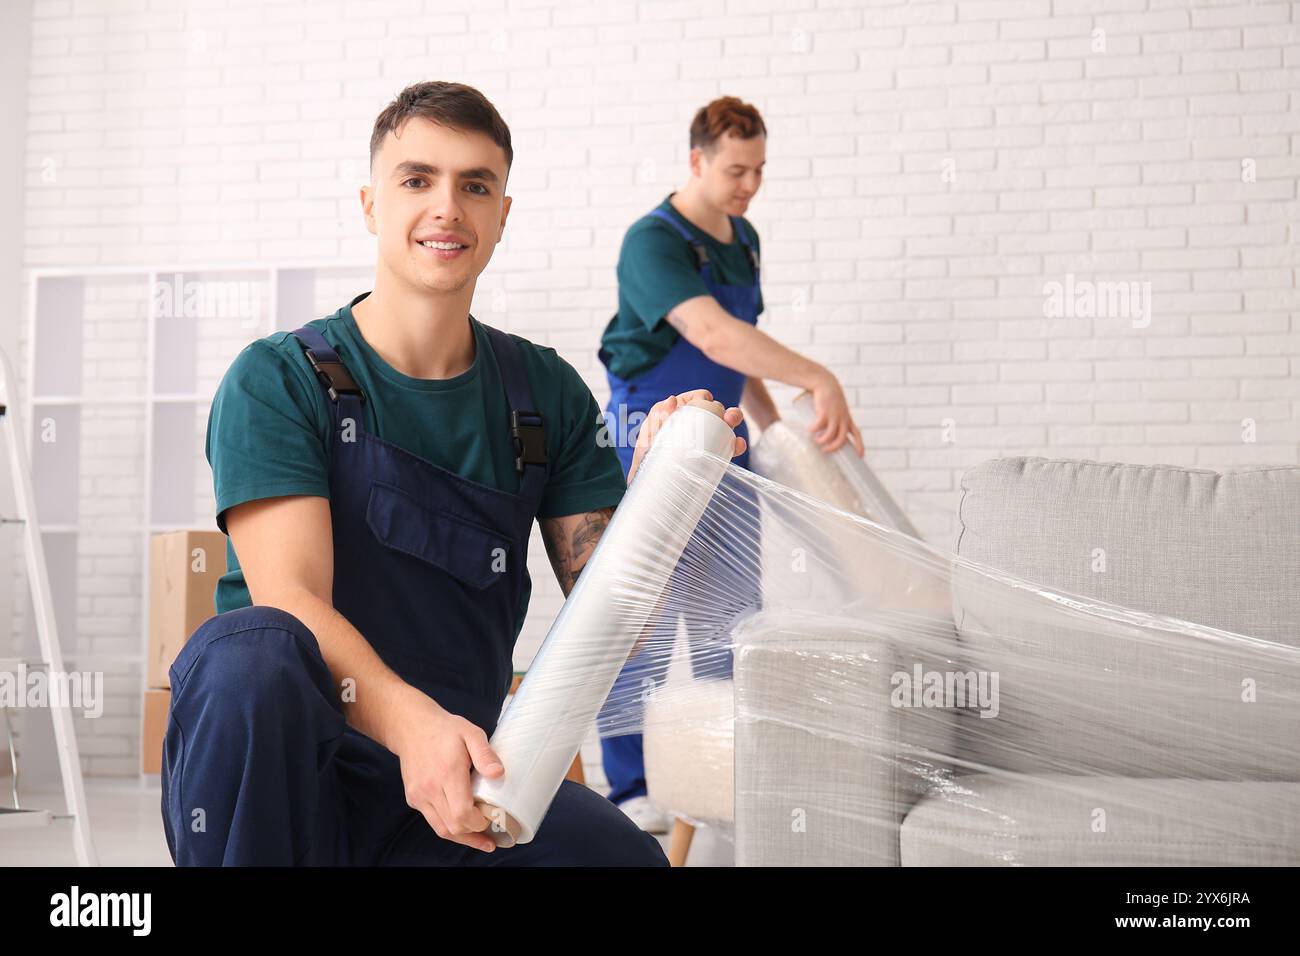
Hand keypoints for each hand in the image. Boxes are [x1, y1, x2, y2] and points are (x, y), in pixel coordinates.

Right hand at [388, 687, 504, 852]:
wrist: (412, 727)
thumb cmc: (445, 729)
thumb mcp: (471, 733)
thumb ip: (485, 754)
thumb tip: (499, 774)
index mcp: (447, 773)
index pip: (462, 812)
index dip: (478, 823)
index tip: (492, 819)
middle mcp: (430, 789)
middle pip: (453, 826)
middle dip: (474, 835)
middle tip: (491, 837)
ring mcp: (419, 795)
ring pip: (441, 829)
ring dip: (462, 837)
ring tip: (480, 840)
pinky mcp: (414, 798)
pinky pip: (433, 820)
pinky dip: (448, 827)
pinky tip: (462, 825)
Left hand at [627, 389, 745, 483]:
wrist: (654, 491)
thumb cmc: (646, 462)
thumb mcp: (646, 440)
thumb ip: (656, 420)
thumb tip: (671, 400)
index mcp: (679, 415)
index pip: (695, 399)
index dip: (703, 396)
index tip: (706, 401)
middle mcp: (695, 425)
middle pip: (715, 411)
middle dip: (725, 410)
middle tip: (727, 418)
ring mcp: (706, 441)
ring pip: (725, 426)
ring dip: (734, 420)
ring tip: (732, 425)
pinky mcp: (713, 457)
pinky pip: (728, 448)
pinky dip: (737, 444)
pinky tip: (738, 445)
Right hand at [808, 371, 863, 456]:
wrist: (826, 383)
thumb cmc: (829, 398)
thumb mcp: (835, 410)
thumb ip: (831, 420)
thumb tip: (822, 435)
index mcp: (847, 419)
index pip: (857, 434)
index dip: (859, 445)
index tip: (861, 456)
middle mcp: (843, 419)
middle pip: (841, 439)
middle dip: (833, 447)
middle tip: (825, 450)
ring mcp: (834, 416)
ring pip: (831, 434)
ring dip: (823, 440)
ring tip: (817, 441)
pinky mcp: (824, 412)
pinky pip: (819, 425)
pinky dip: (814, 429)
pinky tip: (810, 430)